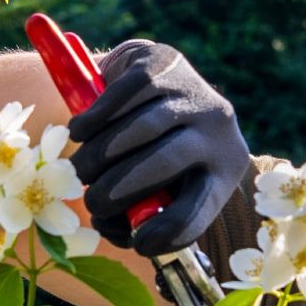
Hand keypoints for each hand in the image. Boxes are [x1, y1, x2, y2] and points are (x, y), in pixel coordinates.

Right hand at [68, 39, 249, 256]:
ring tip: (80, 170)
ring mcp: (193, 89)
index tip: (139, 243)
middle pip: (168, 162)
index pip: (203, 205)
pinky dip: (97, 117)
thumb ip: (146, 212)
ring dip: (101, 155)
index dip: (171, 230)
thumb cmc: (153, 147)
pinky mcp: (164, 62)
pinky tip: (80, 132)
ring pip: (142, 127)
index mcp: (226, 164)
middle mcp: (219, 125)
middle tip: (92, 203)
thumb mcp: (164, 181)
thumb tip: (129, 235)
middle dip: (122, 189)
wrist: (152, 80)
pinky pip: (126, 93)